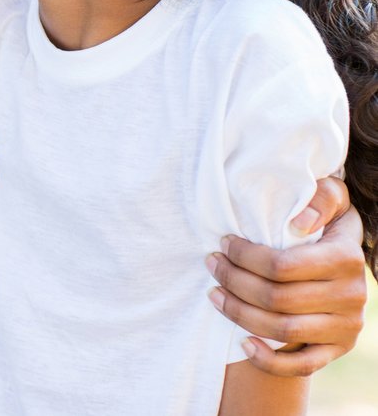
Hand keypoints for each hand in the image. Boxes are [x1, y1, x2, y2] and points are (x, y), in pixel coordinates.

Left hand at [207, 176, 367, 376]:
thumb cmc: (323, 221)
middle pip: (277, 298)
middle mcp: (352, 296)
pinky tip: (242, 342)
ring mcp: (346, 327)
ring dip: (239, 314)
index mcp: (346, 257)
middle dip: (234, 281)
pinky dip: (269, 360)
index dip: (245, 257)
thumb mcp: (330, 197)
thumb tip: (300, 224)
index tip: (223, 244)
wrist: (345, 258)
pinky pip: (302, 366)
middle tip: (211, 264)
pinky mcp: (337, 349)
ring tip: (214, 293)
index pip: (282, 266)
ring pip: (282, 330)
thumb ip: (322, 197)